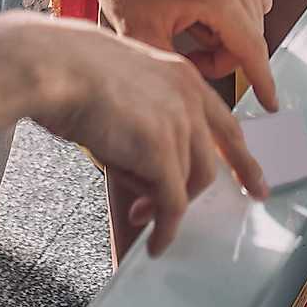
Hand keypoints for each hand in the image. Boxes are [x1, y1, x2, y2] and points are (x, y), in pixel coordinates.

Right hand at [31, 16, 269, 254]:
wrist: (51, 65)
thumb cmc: (67, 68)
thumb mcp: (120, 82)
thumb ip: (143, 114)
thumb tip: (141, 157)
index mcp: (179, 74)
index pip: (223, 119)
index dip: (241, 152)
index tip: (254, 177)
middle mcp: (188, 96)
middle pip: (216, 155)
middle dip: (234, 182)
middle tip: (246, 200)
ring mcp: (178, 123)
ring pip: (191, 182)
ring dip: (169, 205)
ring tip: (142, 216)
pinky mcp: (161, 151)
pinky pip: (171, 203)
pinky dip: (165, 228)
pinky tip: (155, 240)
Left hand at [81, 0, 278, 111]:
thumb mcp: (141, 34)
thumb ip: (178, 70)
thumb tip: (198, 99)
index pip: (250, 47)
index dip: (261, 80)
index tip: (271, 103)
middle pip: (252, 36)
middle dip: (224, 54)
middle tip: (189, 51)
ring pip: (255, 17)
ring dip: (229, 31)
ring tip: (190, 23)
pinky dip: (234, 9)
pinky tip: (202, 6)